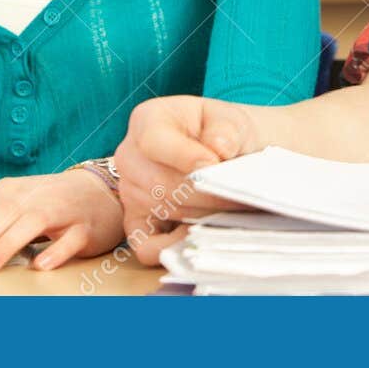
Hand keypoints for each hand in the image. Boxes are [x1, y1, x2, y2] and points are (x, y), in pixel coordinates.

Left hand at [0, 169, 123, 273]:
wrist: (98, 193)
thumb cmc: (45, 202)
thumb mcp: (3, 208)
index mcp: (11, 190)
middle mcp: (34, 196)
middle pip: (2, 214)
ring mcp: (62, 210)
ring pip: (32, 223)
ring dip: (8, 244)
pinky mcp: (85, 228)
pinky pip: (70, 238)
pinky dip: (56, 251)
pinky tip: (40, 265)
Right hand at [113, 96, 259, 264]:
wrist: (222, 150)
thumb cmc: (222, 132)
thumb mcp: (229, 119)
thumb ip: (225, 130)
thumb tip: (218, 149)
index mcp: (148, 120)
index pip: (154, 141)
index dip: (184, 156)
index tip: (213, 165)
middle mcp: (129, 156)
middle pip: (161, 183)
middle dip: (205, 193)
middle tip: (240, 197)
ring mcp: (128, 191)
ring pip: (163, 211)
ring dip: (201, 215)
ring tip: (234, 212)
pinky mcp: (135, 222)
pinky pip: (145, 245)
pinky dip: (172, 248)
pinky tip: (200, 237)